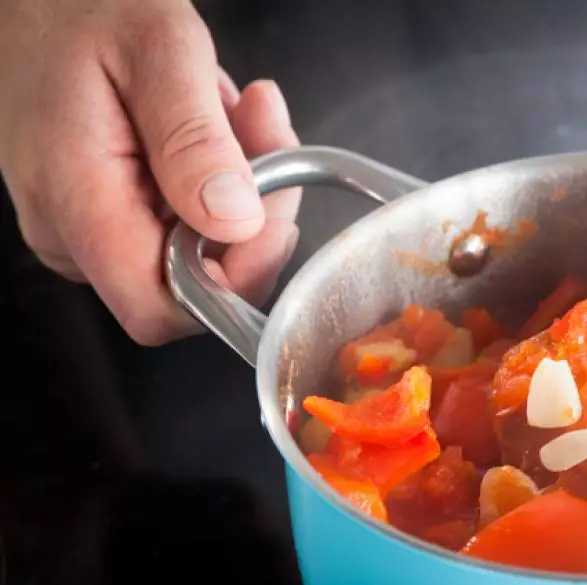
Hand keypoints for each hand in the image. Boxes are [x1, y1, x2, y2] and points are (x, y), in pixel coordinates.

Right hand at [0, 0, 300, 344]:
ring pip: (201, 248)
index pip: (160, 308)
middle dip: (254, 213)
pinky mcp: (108, 212)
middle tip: (266, 130)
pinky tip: (217, 124)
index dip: (230, 282)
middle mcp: (73, 231)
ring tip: (239, 112)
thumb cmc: (85, 8)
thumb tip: (234, 222)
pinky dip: (222, 178)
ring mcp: (88, 225)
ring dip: (244, 186)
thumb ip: (196, 142)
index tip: (269, 214)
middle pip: (196, 280)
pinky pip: (186, 221)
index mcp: (75, 199)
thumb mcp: (160, 52)